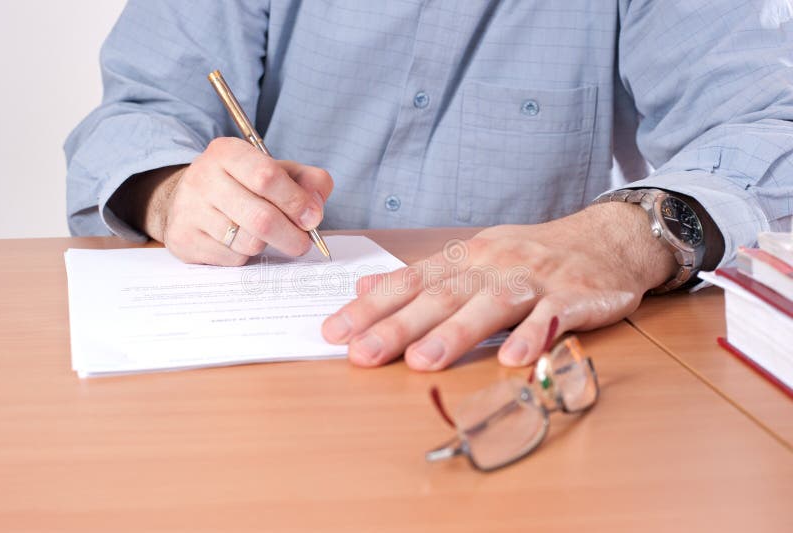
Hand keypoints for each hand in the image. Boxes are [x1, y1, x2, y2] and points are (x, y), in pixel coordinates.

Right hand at [110, 137, 333, 265]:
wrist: (190, 198)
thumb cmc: (244, 184)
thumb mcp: (277, 170)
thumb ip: (307, 181)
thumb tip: (315, 210)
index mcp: (227, 152)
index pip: (267, 177)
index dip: (296, 201)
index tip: (312, 218)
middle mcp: (202, 177)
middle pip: (261, 218)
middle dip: (291, 236)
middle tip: (303, 242)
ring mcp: (189, 209)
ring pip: (248, 243)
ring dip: (267, 245)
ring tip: (263, 234)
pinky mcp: (183, 239)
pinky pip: (231, 259)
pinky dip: (245, 256)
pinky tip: (238, 241)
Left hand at [321, 203, 677, 369]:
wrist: (607, 238)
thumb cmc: (531, 255)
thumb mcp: (473, 257)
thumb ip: (421, 277)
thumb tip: (363, 286)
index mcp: (465, 258)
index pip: (409, 282)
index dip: (371, 307)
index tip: (335, 332)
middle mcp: (494, 266)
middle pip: (442, 296)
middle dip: (399, 326)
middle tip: (362, 354)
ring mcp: (535, 280)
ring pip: (490, 305)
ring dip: (456, 333)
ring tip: (422, 362)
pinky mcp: (576, 297)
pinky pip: (553, 317)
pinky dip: (533, 336)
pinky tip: (512, 359)